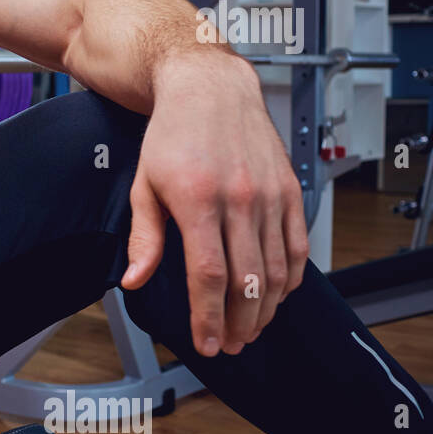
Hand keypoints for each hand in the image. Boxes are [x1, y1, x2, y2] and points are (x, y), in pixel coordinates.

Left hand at [119, 53, 309, 356]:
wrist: (210, 88)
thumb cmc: (172, 135)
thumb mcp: (144, 185)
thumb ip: (144, 238)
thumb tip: (135, 280)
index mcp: (198, 200)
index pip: (209, 276)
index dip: (209, 317)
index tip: (207, 343)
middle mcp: (240, 199)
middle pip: (248, 281)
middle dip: (240, 323)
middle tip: (231, 345)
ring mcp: (270, 195)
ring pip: (277, 270)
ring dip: (266, 308)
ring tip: (251, 329)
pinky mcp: (290, 190)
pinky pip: (297, 246)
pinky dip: (291, 278)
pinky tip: (277, 296)